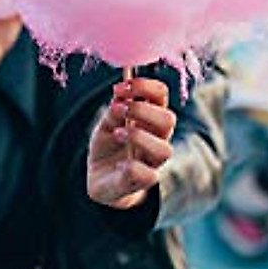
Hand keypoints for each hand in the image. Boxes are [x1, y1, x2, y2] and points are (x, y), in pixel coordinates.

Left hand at [87, 77, 176, 210]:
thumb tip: (119, 96)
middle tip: (120, 109)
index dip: (145, 87)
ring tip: (117, 134)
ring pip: (164, 149)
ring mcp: (153, 161)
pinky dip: (132, 167)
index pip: (161, 95)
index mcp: (151, 118)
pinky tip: (119, 164)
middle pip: (168, 120)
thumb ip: (113, 112)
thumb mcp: (105, 125)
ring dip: (139, 137)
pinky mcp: (143, 181)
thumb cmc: (108, 146)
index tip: (122, 87)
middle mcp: (158, 138)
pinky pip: (148, 175)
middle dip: (143, 110)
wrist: (99, 178)